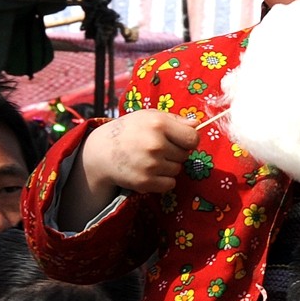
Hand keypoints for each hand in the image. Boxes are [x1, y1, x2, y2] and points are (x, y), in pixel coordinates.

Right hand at [58, 111, 198, 229]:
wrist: (101, 152)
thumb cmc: (129, 130)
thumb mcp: (149, 116)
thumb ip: (175, 119)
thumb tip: (198, 124)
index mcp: (158, 124)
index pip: (193, 138)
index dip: (189, 140)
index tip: (180, 140)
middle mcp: (156, 144)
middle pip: (185, 155)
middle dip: (175, 152)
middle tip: (157, 148)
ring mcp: (150, 165)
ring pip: (177, 170)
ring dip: (168, 166)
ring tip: (150, 159)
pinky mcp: (145, 182)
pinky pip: (169, 184)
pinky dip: (163, 180)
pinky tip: (149, 171)